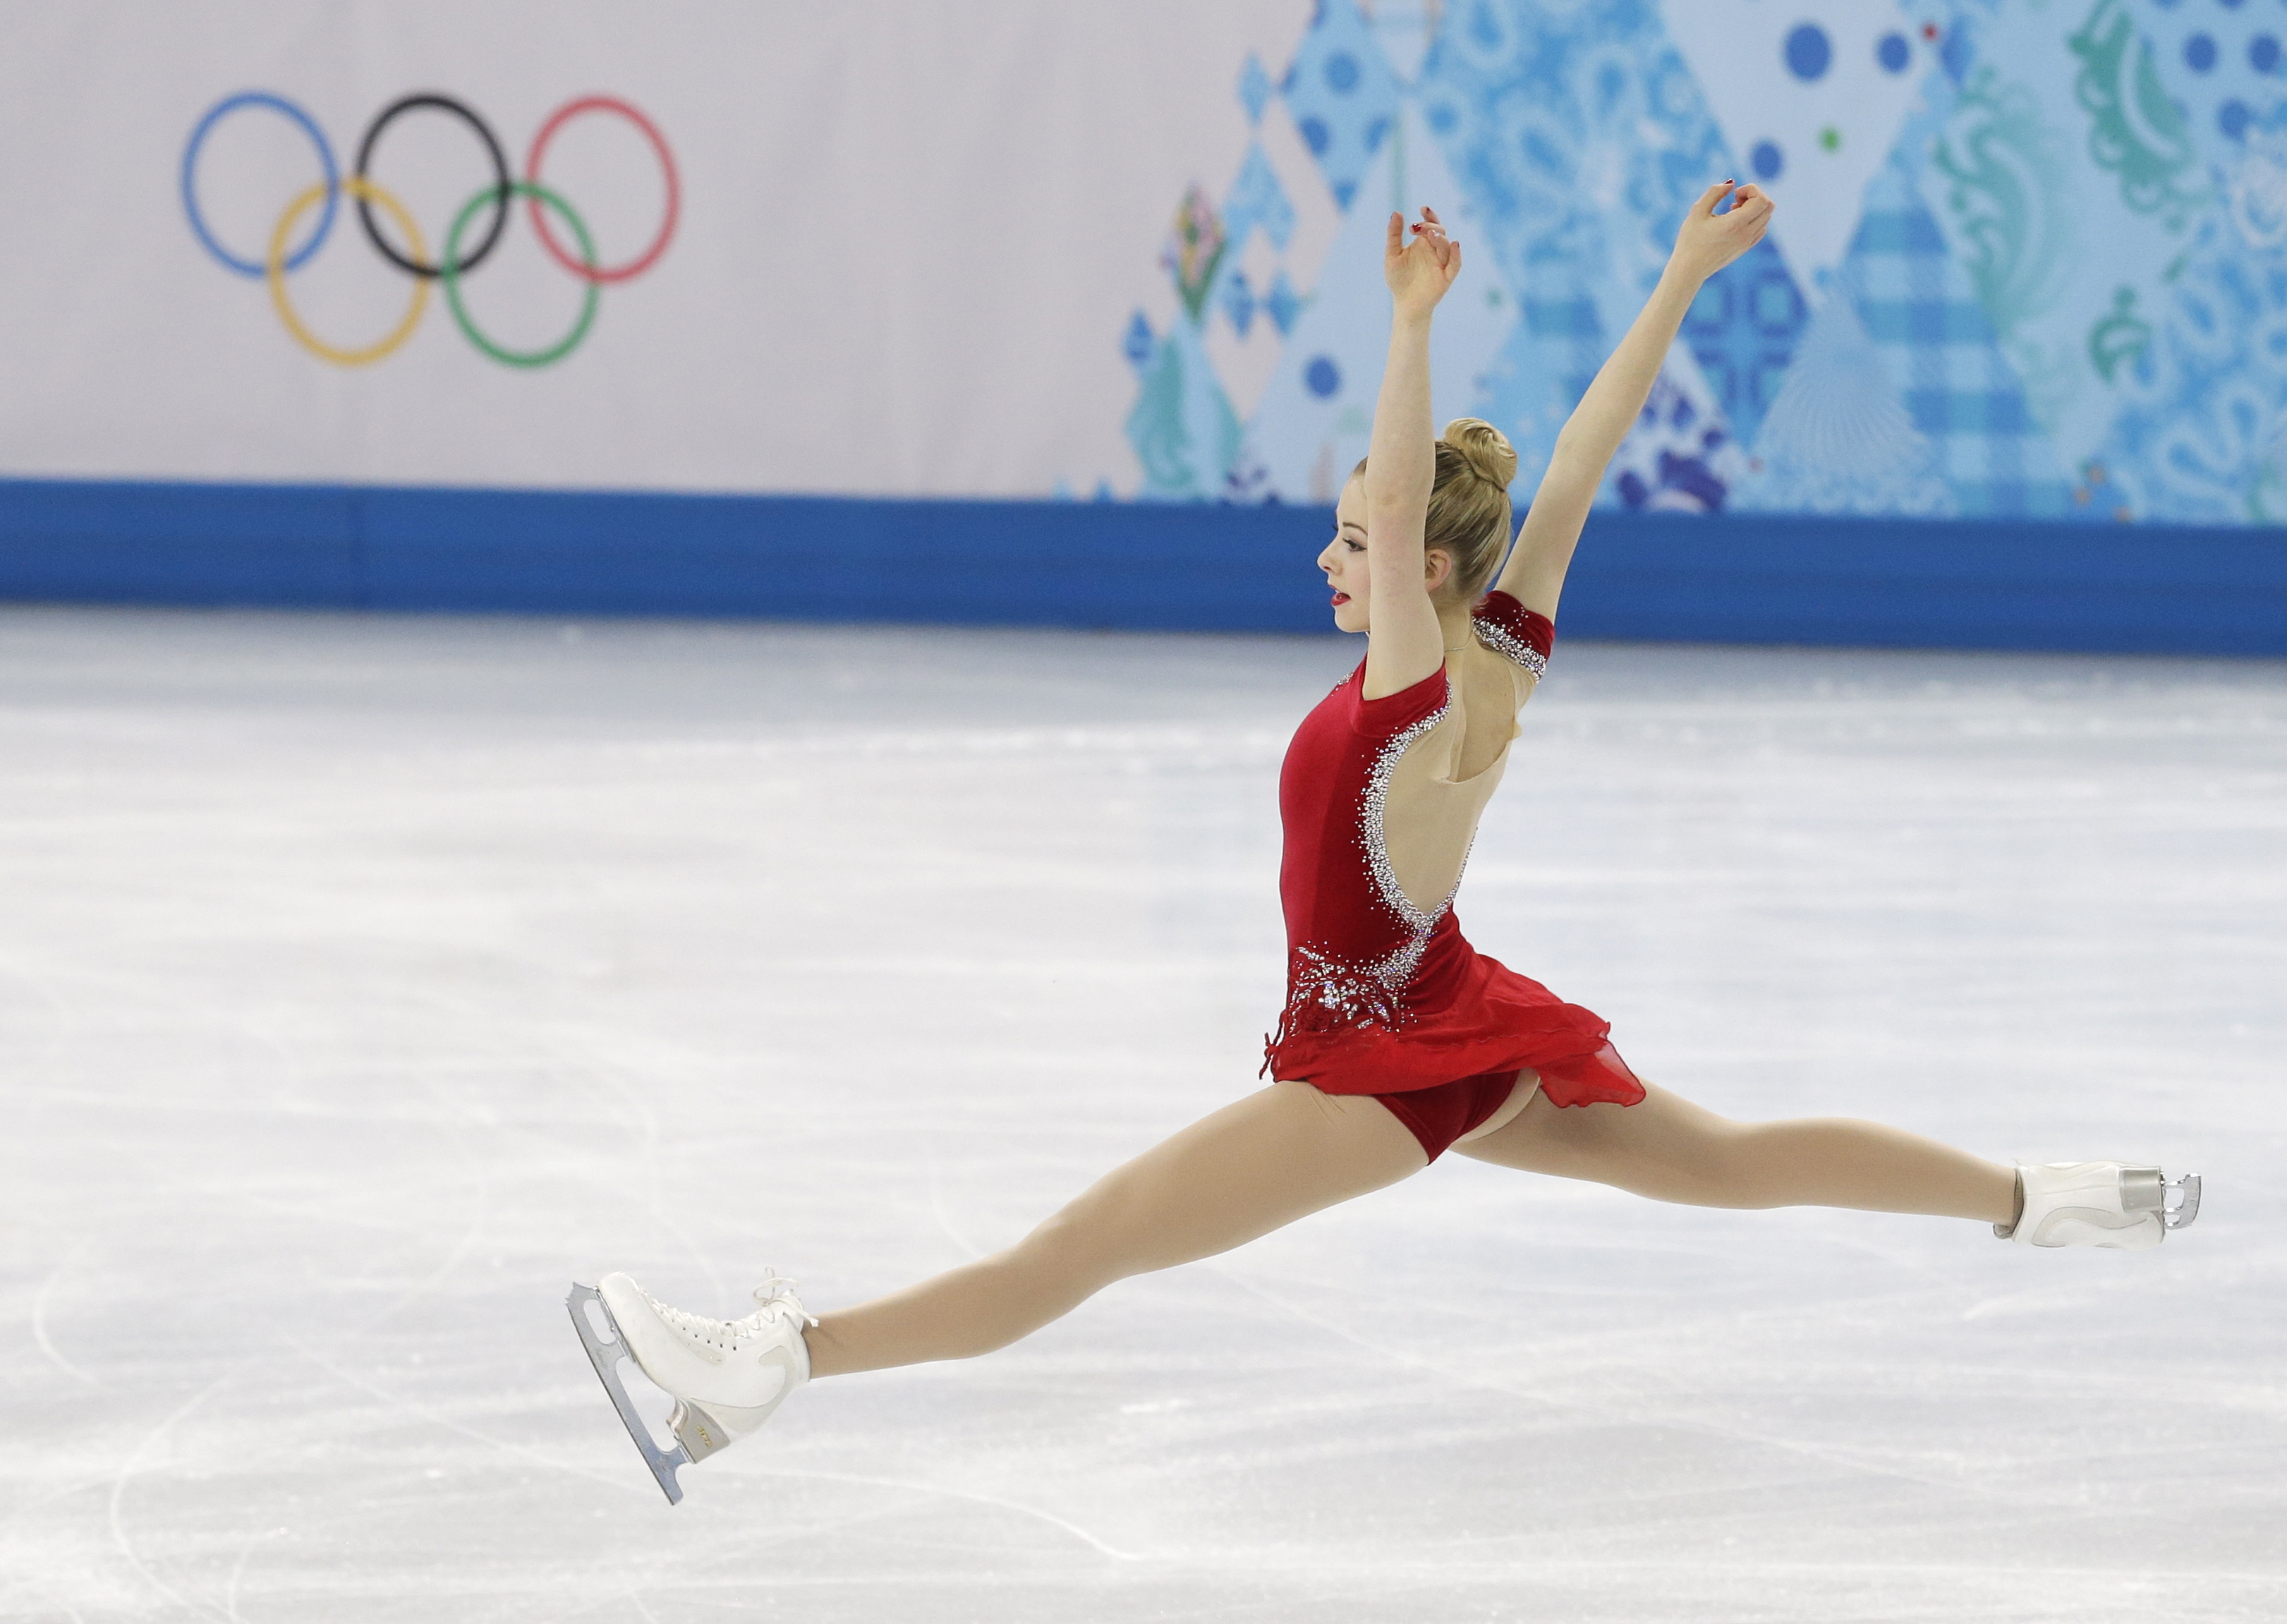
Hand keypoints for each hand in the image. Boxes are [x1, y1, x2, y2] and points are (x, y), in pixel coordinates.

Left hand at [1384, 205, 1461, 319]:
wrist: (1403, 304)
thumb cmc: (1399, 279)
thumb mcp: (1392, 255)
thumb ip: (1394, 235)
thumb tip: (1396, 212)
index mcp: (1423, 244)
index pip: (1431, 225)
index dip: (1430, 215)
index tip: (1423, 208)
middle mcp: (1435, 251)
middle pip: (1440, 233)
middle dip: (1431, 226)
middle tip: (1417, 227)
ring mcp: (1442, 263)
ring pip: (1447, 246)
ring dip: (1440, 238)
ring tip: (1430, 235)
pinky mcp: (1446, 277)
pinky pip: (1455, 264)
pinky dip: (1457, 255)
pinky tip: (1455, 244)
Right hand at [1668, 181, 1772, 284]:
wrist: (1690, 269)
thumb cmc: (1690, 240)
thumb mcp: (1697, 211)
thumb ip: (1715, 192)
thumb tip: (1732, 182)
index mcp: (1735, 224)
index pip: (1761, 200)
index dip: (1751, 190)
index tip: (1734, 194)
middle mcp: (1746, 234)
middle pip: (1768, 206)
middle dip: (1755, 196)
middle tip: (1735, 200)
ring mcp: (1747, 243)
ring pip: (1766, 217)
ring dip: (1754, 208)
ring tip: (1733, 210)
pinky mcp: (1745, 248)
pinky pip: (1761, 229)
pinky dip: (1754, 219)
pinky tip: (1736, 221)